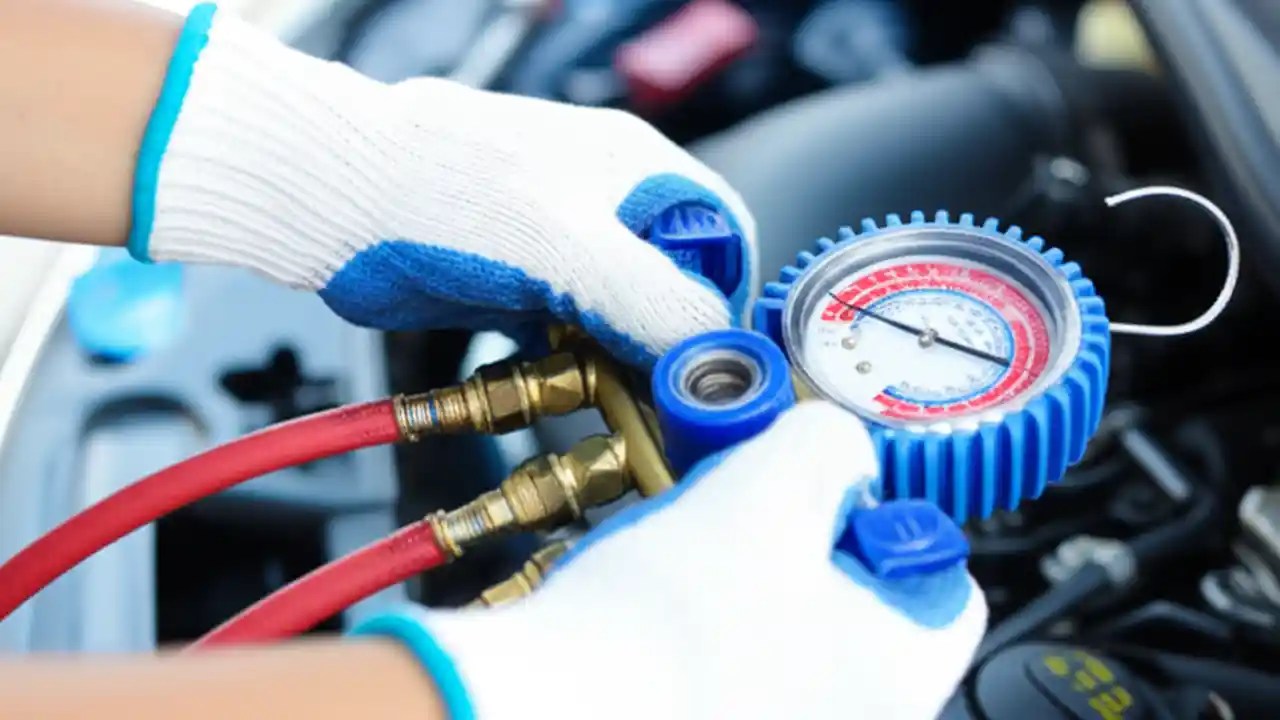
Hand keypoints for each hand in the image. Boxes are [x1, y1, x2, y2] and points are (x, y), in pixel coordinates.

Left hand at [130, 4, 754, 365]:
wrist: (333, 199)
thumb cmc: (437, 190)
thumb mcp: (568, 249)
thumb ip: (654, 301)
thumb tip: (715, 353)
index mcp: (639, 172)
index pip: (722, 243)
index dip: (724, 307)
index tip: (712, 368)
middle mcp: (607, 206)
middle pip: (673, 287)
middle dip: (671, 346)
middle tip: (660, 400)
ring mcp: (560, 245)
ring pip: (620, 319)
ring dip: (619, 366)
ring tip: (607, 402)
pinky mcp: (518, 283)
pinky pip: (567, 335)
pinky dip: (569, 368)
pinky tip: (556, 386)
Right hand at [354, 401, 987, 719]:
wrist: (537, 711)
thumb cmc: (661, 631)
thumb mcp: (765, 489)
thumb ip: (826, 447)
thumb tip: (839, 446)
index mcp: (898, 682)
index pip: (943, 586)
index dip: (884, 517)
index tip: (830, 492)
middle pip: (852, 614)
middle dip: (794, 549)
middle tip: (738, 515)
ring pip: (781, 646)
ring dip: (738, 591)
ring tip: (678, 563)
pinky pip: (726, 683)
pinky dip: (697, 643)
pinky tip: (646, 617)